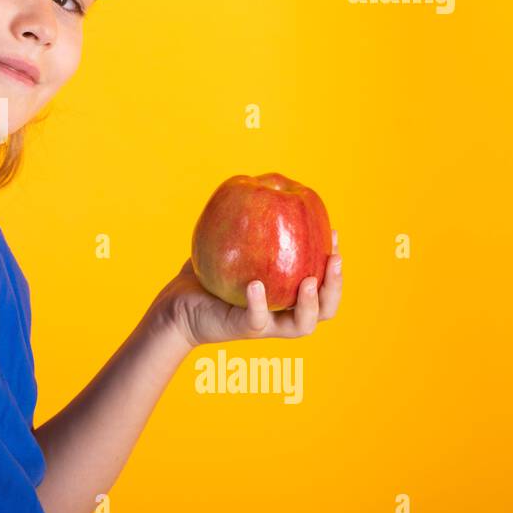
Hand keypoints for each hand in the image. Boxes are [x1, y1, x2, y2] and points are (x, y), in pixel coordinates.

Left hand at [149, 231, 343, 348]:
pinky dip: (258, 303)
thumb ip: (252, 222)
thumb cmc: (207, 274)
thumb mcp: (233, 245)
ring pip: (302, 325)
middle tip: (335, 259)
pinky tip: (255, 284)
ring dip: (311, 304)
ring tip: (309, 281)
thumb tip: (268, 182)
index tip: (333, 232)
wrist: (177, 306)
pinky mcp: (241, 330)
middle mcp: (282, 313)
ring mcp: (265, 325)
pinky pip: (256, 320)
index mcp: (287, 294)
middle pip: (325, 309)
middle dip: (335, 286)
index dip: (334, 261)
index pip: (323, 282)